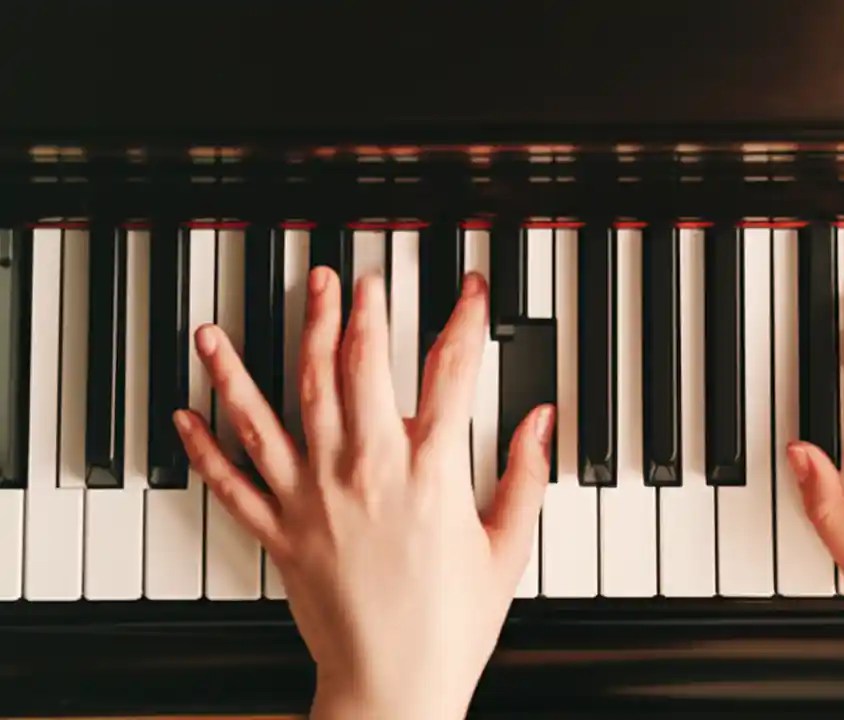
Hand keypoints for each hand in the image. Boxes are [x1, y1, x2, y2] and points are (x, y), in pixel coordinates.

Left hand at [173, 269, 553, 719]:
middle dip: (349, 314)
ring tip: (227, 324)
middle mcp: (366, 474)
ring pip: (276, 412)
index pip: (449, 372)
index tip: (464, 286)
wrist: (395, 685)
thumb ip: (525, 475)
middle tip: (346, 277)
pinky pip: (233, 483)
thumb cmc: (452, 624)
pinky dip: (205, 447)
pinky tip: (185, 412)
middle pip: (351, 370)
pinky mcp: (281, 533)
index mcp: (430, 474)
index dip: (461, 318)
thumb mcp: (509, 547)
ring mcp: (316, 501)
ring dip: (250, 362)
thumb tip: (541, 419)